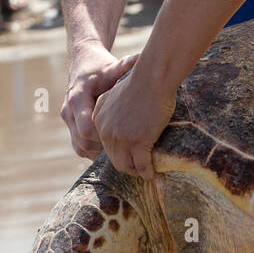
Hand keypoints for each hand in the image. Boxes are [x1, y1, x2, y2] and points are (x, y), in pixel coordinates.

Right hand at [61, 47, 140, 158]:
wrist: (83, 62)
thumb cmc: (100, 65)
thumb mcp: (111, 67)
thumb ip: (123, 66)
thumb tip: (139, 58)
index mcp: (77, 99)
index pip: (87, 130)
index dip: (105, 138)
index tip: (126, 138)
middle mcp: (68, 111)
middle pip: (83, 142)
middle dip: (104, 148)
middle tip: (128, 148)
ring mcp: (68, 119)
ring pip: (80, 147)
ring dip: (99, 152)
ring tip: (122, 149)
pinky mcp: (71, 125)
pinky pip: (80, 146)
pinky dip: (94, 150)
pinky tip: (113, 147)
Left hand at [93, 63, 176, 179]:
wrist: (152, 78)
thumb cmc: (140, 82)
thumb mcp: (115, 92)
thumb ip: (108, 106)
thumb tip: (114, 118)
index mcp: (99, 119)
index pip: (105, 144)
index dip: (118, 153)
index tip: (130, 157)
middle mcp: (105, 131)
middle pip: (113, 157)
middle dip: (127, 165)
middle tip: (140, 168)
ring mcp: (120, 138)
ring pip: (125, 165)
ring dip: (136, 172)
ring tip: (147, 173)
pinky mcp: (137, 142)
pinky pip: (141, 165)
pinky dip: (147, 173)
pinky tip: (153, 174)